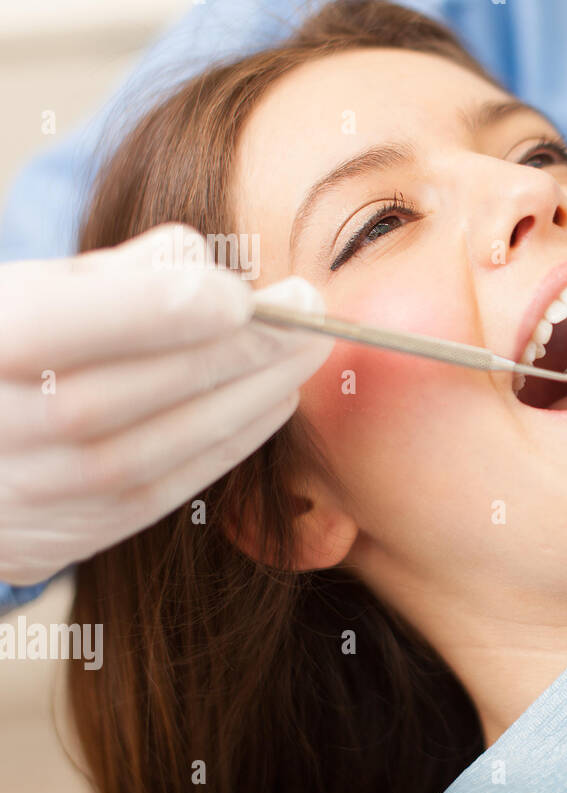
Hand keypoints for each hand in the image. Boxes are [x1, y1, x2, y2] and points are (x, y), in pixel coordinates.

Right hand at [0, 224, 333, 585]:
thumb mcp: (25, 293)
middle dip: (235, 349)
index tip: (243, 293)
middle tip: (310, 310)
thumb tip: (197, 257)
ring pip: (154, 449)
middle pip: (128, 390)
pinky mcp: (61, 535)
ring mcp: (25, 491)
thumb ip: (106, 275)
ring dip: (247, 398)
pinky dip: (228, 445)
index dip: (165, 308)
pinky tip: (275, 401)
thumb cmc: (0, 350)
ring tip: (303, 353)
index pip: (65, 324)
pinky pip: (159, 494)